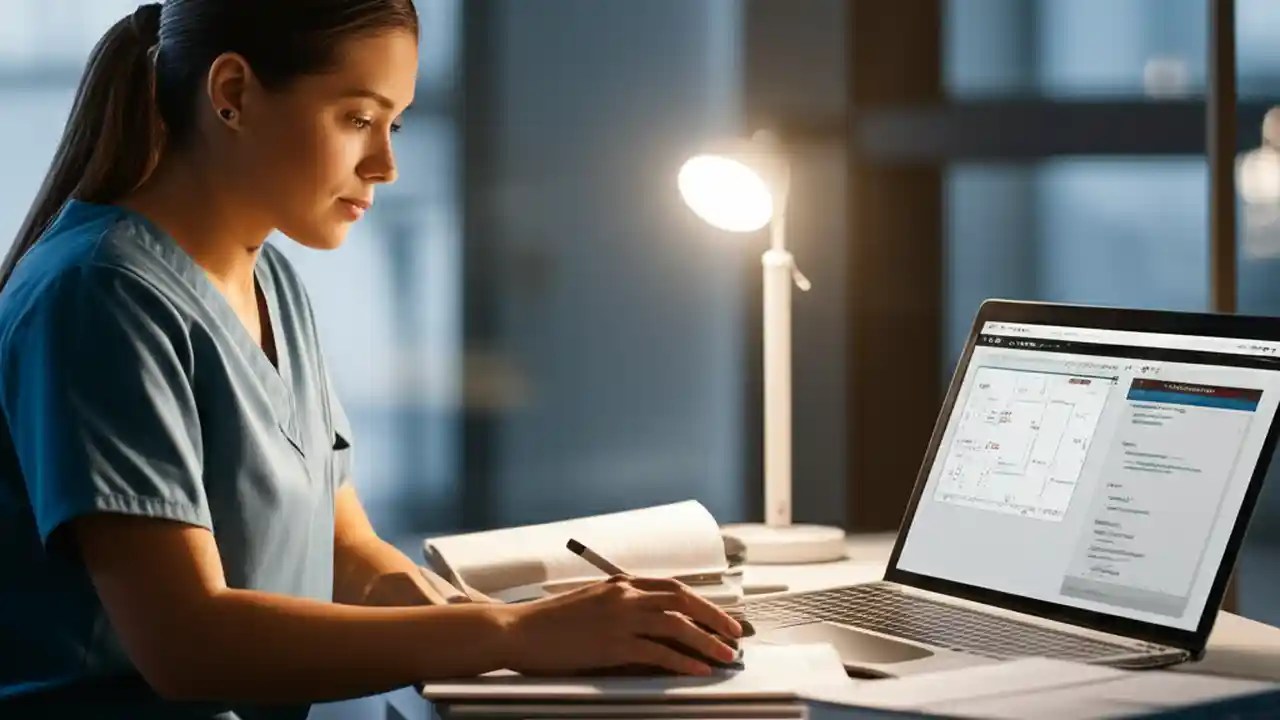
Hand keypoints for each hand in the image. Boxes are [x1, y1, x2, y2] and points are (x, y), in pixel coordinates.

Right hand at [501, 574, 743, 675]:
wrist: (518, 630)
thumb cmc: (550, 622)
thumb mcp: (591, 604)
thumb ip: (622, 608)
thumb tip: (653, 626)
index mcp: (620, 583)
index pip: (672, 587)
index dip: (702, 601)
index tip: (719, 615)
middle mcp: (624, 595)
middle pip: (683, 600)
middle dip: (714, 616)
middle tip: (735, 632)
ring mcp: (620, 618)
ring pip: (677, 625)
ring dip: (707, 641)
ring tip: (726, 655)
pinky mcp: (612, 645)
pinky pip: (658, 652)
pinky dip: (683, 661)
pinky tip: (698, 669)